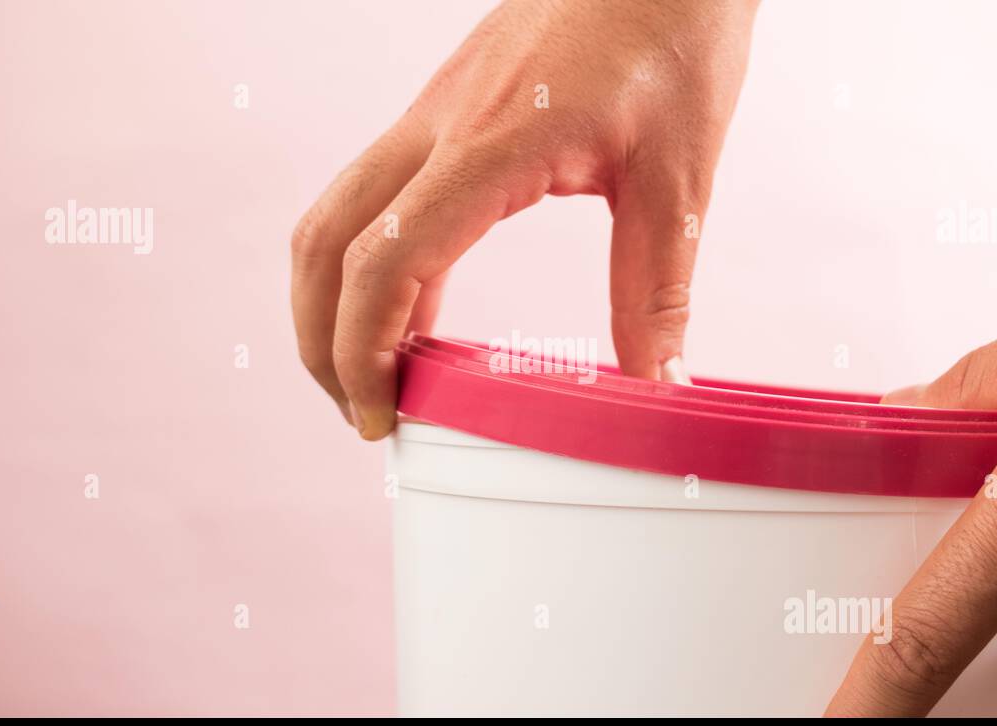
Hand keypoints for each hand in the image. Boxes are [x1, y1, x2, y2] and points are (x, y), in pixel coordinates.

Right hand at [291, 0, 759, 437]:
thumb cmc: (672, 35)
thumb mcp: (676, 177)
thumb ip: (656, 287)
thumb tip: (658, 383)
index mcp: (488, 145)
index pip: (383, 261)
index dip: (363, 352)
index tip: (380, 416)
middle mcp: (437, 126)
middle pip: (323, 244)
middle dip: (320, 340)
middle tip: (363, 411)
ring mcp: (431, 114)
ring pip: (335, 216)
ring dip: (333, 301)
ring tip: (379, 374)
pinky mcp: (445, 111)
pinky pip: (379, 197)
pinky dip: (375, 265)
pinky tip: (419, 311)